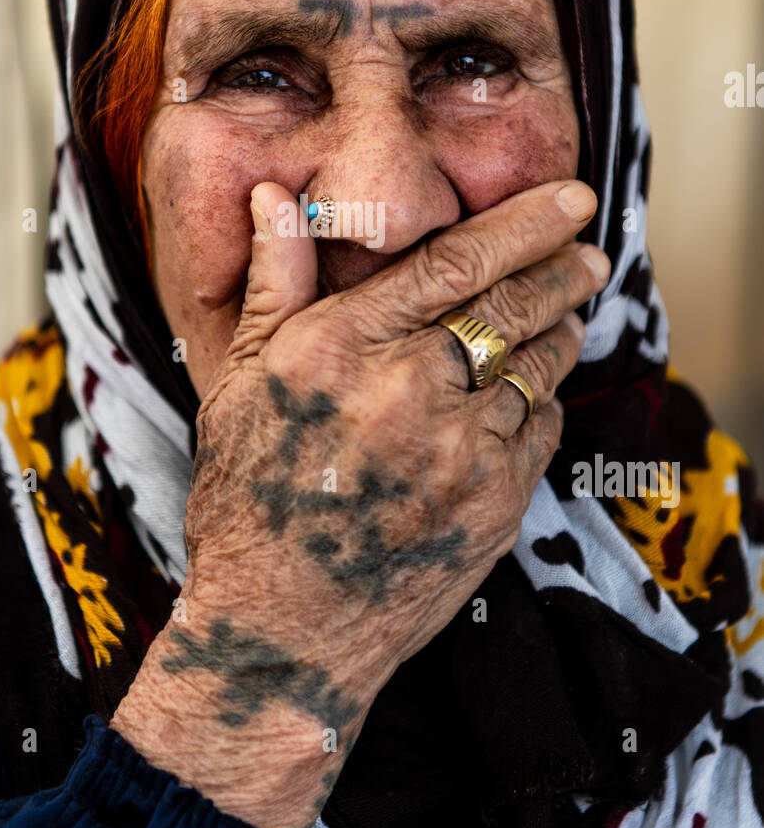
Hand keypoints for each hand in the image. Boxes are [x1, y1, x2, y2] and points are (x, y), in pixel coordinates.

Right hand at [110, 179, 608, 827]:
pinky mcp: (496, 502)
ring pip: (539, 365)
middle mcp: (410, 389)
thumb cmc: (248, 501)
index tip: (568, 201)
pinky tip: (532, 393)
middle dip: (563, 268)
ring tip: (566, 313)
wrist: (283, 630)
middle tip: (587, 250)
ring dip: (561, 330)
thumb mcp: (240, 384)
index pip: (455, 262)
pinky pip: (542, 428)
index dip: (522, 224)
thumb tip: (276, 197)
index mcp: (344, 347)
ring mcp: (463, 450)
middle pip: (516, 305)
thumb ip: (275, 285)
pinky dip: (544, 400)